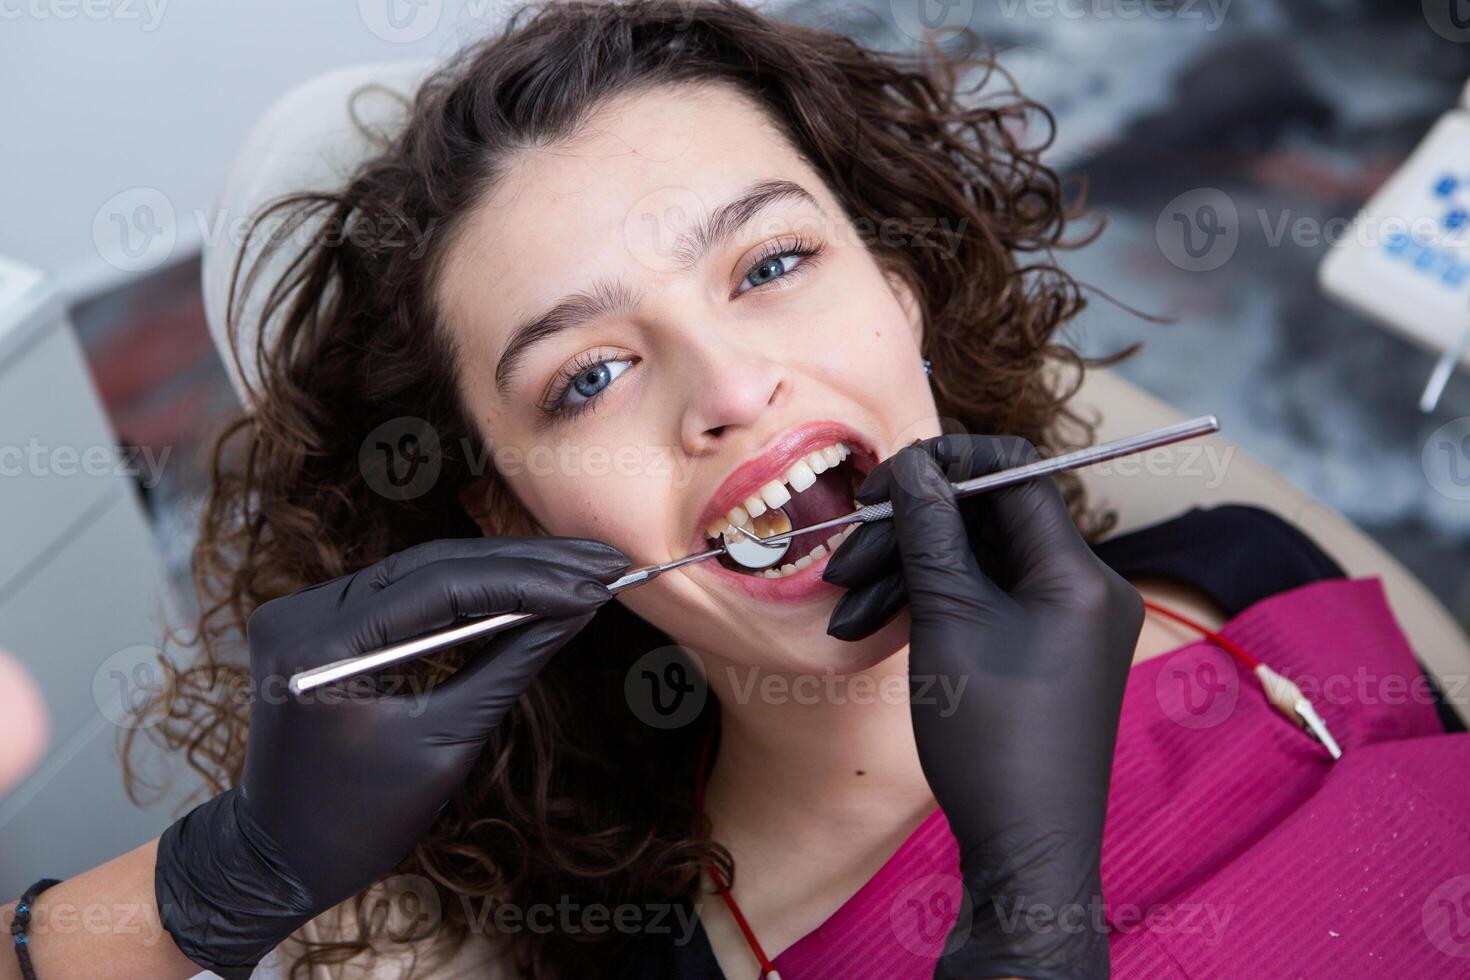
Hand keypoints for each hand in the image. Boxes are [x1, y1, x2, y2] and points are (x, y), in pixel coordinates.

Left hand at [154, 535, 628, 978]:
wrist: (276, 857)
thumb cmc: (360, 822)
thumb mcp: (447, 744)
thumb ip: (509, 666)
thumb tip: (576, 612)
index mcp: (322, 649)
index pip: (441, 588)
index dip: (527, 582)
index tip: (595, 587)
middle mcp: (301, 612)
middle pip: (433, 564)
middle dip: (526, 563)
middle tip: (603, 561)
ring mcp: (302, 609)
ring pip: (421, 568)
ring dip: (501, 569)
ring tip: (578, 567)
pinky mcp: (315, 617)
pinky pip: (402, 589)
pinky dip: (464, 589)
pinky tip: (523, 583)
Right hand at [823, 435, 1143, 978]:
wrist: (1026, 847)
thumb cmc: (992, 737)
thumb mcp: (949, 620)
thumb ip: (931, 530)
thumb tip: (917, 463)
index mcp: (1078, 572)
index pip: (1015, 473)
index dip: (943, 465)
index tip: (882, 485)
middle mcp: (1084, 588)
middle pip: (988, 521)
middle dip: (909, 532)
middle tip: (846, 560)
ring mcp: (1066, 622)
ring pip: (978, 565)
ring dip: (909, 575)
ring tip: (846, 610)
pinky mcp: (1045, 651)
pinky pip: (987, 603)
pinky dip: (933, 608)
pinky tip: (872, 629)